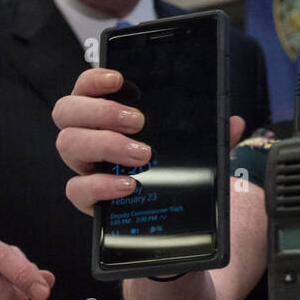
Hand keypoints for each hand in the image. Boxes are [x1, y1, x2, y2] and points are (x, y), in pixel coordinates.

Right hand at [53, 67, 245, 215]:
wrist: (174, 222)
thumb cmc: (175, 173)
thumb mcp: (198, 152)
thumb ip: (213, 136)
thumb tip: (233, 123)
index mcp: (106, 118)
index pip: (84, 89)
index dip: (93, 79)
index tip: (119, 78)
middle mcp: (88, 139)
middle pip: (66, 112)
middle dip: (101, 111)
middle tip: (137, 120)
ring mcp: (84, 168)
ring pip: (67, 144)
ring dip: (105, 143)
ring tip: (142, 154)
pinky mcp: (87, 199)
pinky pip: (76, 189)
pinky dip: (101, 185)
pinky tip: (129, 184)